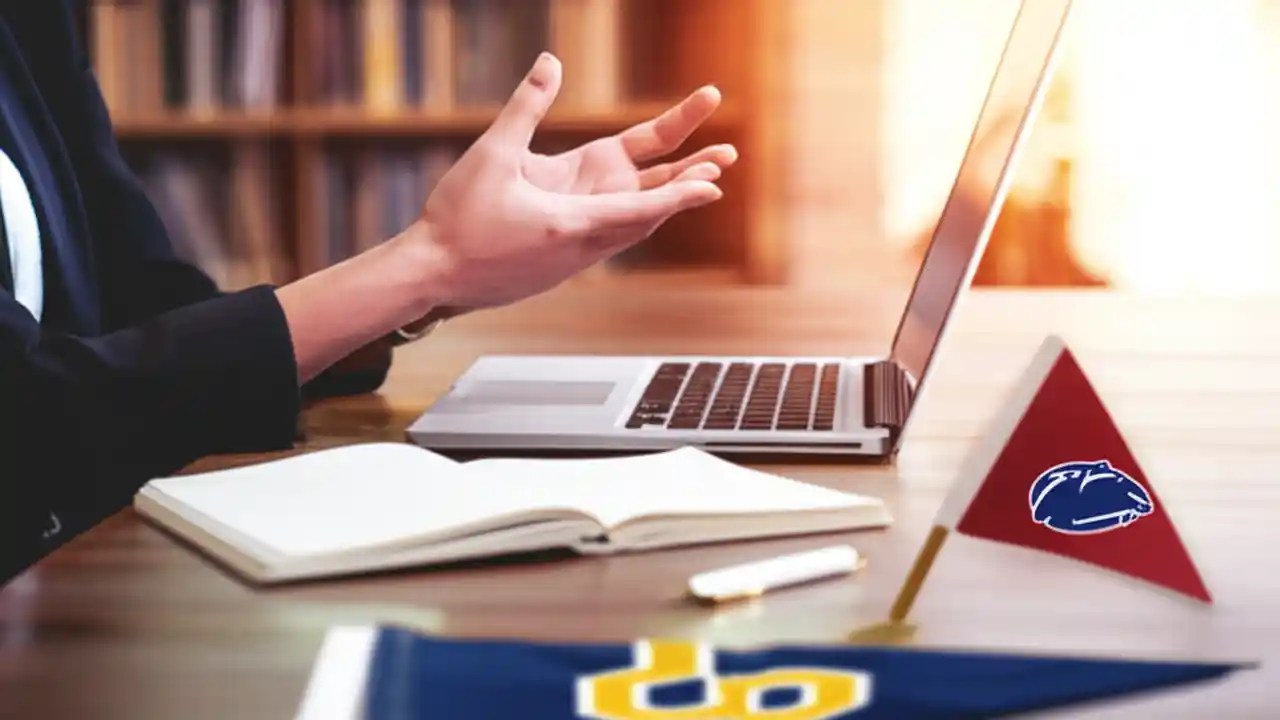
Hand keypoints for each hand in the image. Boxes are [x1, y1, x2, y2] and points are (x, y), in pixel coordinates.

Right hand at [409, 52, 736, 309]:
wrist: (431, 275)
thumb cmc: (457, 219)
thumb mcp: (492, 154)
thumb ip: (525, 106)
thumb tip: (549, 61)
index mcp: (571, 223)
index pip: (640, 208)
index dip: (680, 193)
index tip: (714, 184)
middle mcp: (581, 247)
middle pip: (645, 215)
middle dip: (684, 185)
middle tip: (720, 162)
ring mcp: (572, 262)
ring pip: (628, 229)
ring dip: (661, 202)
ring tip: (695, 177)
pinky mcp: (560, 267)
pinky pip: (606, 239)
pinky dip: (632, 218)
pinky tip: (640, 207)